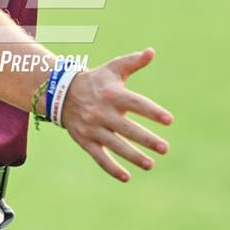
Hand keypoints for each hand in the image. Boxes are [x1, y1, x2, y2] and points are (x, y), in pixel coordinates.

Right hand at [61, 48, 172, 182]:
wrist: (61, 93)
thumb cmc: (96, 81)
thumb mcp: (113, 69)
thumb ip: (133, 62)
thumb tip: (151, 52)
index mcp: (112, 94)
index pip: (136, 103)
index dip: (152, 112)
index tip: (169, 120)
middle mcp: (102, 112)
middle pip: (127, 128)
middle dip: (146, 139)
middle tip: (165, 149)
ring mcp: (93, 128)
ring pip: (115, 145)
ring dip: (133, 156)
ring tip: (151, 164)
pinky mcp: (85, 141)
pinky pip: (99, 157)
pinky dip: (112, 168)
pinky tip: (127, 177)